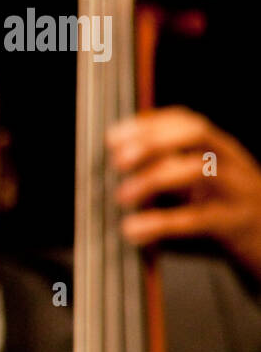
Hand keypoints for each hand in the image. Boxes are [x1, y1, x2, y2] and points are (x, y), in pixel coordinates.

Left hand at [107, 106, 260, 283]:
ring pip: (199, 170)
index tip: (113, 137)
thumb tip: (116, 161)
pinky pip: (197, 218)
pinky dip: (160, 223)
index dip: (149, 124)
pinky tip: (135, 230)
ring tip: (122, 196)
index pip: (186, 121)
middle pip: (196, 134)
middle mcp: (231, 162)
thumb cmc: (225, 210)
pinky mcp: (235, 223)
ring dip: (154, 179)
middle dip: (153, 142)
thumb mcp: (198, 184)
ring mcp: (237, 190)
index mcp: (219, 148)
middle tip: (119, 161)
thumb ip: (166, 169)